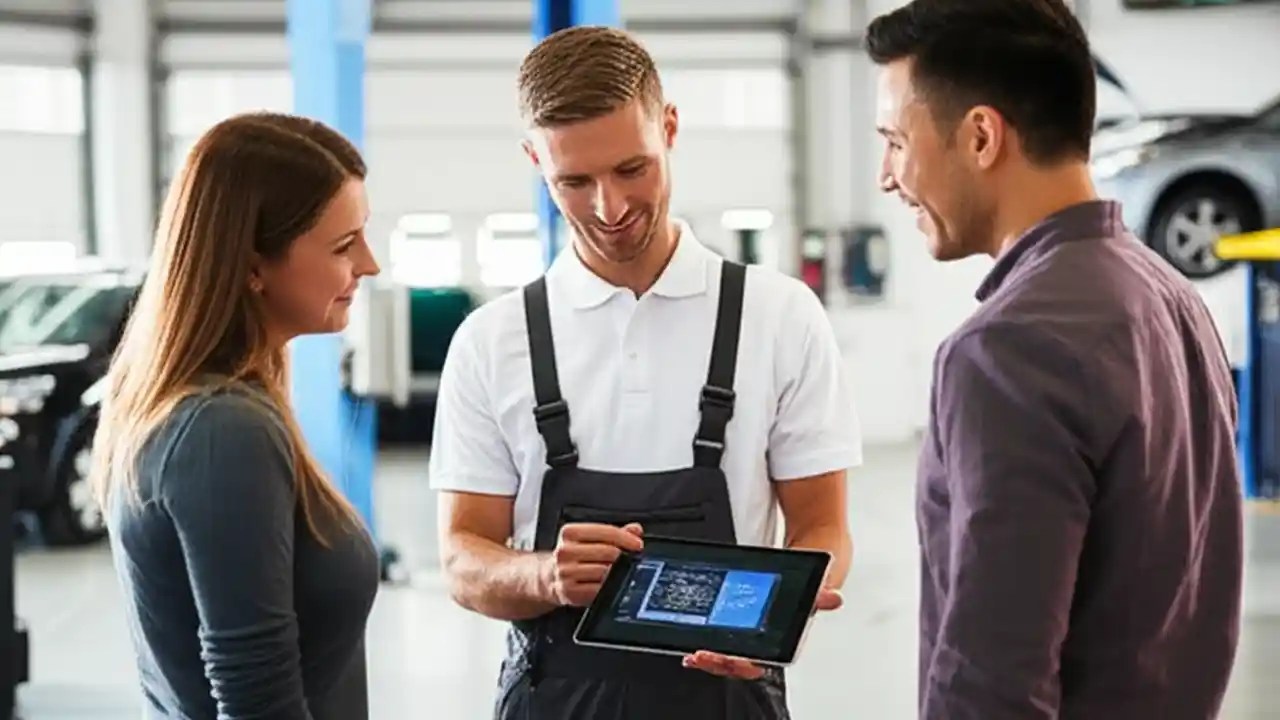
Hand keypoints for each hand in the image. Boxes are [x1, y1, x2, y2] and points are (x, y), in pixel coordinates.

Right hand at [544, 522, 643, 607]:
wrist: (550, 576)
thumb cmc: (574, 555)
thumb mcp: (590, 538)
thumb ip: (614, 533)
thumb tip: (635, 529)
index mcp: (570, 533)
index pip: (606, 532)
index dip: (626, 538)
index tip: (638, 544)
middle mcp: (565, 552)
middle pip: (608, 552)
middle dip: (624, 556)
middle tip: (631, 559)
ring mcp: (565, 572)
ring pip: (605, 571)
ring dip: (617, 572)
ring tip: (618, 571)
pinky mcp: (569, 591)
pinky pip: (598, 589)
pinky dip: (609, 587)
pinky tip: (610, 583)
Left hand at [681, 588, 842, 679]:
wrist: (805, 582)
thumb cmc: (806, 592)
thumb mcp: (811, 592)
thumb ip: (818, 596)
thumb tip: (833, 598)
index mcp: (781, 644)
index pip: (759, 663)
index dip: (742, 663)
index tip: (730, 658)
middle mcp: (764, 648)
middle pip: (738, 664)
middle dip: (719, 663)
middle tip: (702, 655)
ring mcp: (748, 643)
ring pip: (726, 658)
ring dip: (709, 659)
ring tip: (694, 655)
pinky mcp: (736, 635)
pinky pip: (720, 648)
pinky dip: (705, 650)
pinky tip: (691, 647)